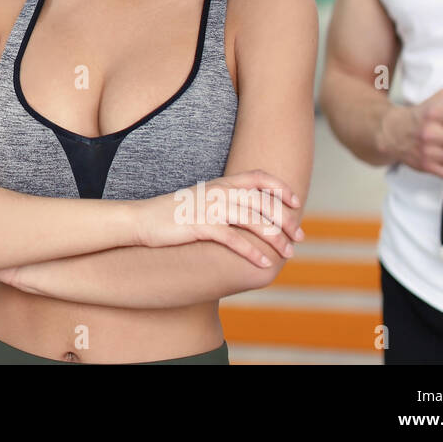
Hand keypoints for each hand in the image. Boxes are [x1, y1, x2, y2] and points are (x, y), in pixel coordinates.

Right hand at [136, 170, 303, 269]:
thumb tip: (250, 213)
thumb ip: (225, 201)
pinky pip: (233, 239)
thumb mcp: (202, 200)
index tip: (296, 203)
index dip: (281, 188)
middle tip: (300, 236)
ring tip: (288, 254)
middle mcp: (218, 192)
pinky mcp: (200, 225)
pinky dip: (251, 252)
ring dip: (275, 239)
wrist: (142, 220)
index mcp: (220, 183)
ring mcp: (209, 208)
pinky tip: (263, 264)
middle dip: (285, 219)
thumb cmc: (174, 214)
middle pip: (262, 201)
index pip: (258, 177)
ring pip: (252, 220)